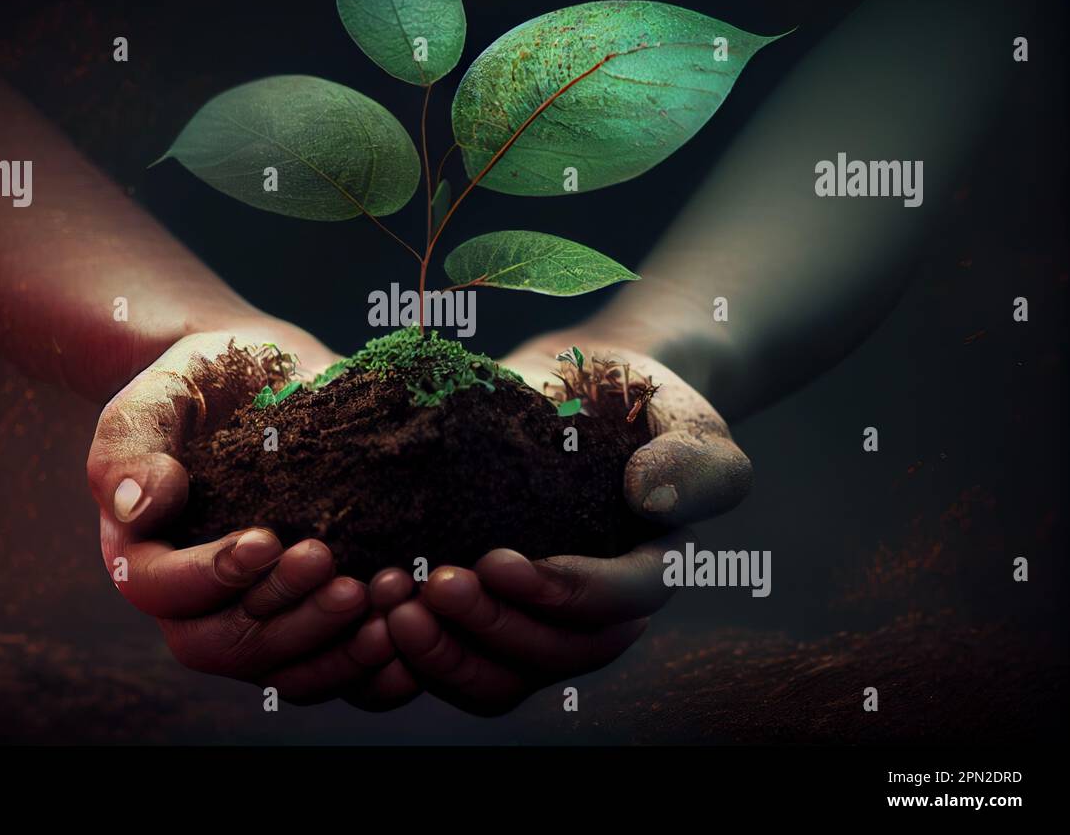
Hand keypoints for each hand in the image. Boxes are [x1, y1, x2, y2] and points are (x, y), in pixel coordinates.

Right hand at [86, 320, 410, 704]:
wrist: (269, 373)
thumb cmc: (204, 377)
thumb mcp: (158, 393)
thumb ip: (130, 446)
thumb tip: (139, 506)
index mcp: (144, 548)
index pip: (159, 589)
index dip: (212, 576)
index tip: (268, 539)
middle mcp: (194, 596)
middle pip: (223, 646)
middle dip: (287, 619)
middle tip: (344, 581)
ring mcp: (253, 610)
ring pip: (281, 667)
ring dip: (337, 647)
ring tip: (388, 596)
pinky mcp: (306, 612)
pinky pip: (328, 666)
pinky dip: (367, 662)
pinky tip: (405, 628)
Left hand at [384, 331, 751, 714]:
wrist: (581, 389)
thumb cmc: (642, 402)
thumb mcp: (687, 418)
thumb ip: (695, 462)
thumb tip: (648, 496)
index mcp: (650, 574)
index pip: (615, 607)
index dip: (559, 594)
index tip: (496, 558)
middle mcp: (595, 616)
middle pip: (550, 657)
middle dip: (489, 629)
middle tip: (429, 584)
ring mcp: (537, 622)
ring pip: (498, 679)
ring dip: (442, 655)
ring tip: (391, 604)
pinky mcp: (489, 616)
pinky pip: (455, 661)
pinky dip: (415, 653)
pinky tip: (375, 610)